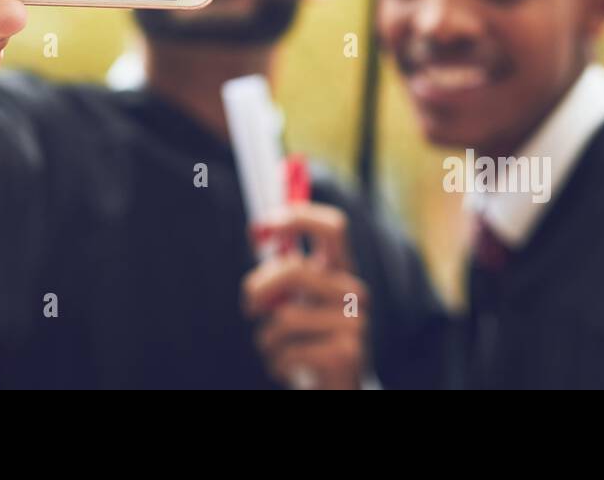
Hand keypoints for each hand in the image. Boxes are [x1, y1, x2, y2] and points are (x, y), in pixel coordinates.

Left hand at [242, 203, 371, 389]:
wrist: (335, 386)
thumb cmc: (307, 337)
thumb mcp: (297, 297)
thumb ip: (283, 267)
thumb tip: (258, 231)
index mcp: (341, 271)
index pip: (333, 228)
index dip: (298, 217)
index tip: (261, 227)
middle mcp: (353, 291)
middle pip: (294, 270)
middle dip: (259, 288)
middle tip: (249, 306)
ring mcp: (354, 322)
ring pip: (284, 317)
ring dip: (267, 337)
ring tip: (274, 347)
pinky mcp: (347, 353)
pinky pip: (289, 350)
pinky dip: (276, 361)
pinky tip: (284, 366)